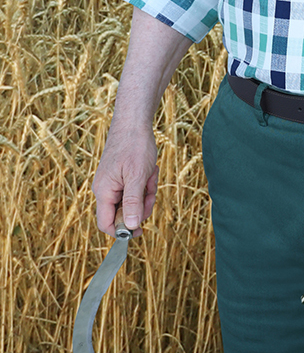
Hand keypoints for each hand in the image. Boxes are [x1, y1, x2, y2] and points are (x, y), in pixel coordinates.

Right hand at [91, 120, 158, 237]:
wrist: (134, 121)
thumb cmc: (134, 145)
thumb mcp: (137, 176)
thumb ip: (133, 202)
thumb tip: (130, 227)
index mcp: (103, 191)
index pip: (106, 223)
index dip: (122, 231)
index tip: (140, 230)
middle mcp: (105, 189)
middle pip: (123, 212)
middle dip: (141, 204)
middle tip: (151, 189)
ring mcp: (113, 182)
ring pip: (132, 200)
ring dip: (145, 191)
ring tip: (150, 174)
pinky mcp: (121, 175)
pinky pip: (135, 188)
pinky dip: (145, 182)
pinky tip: (149, 169)